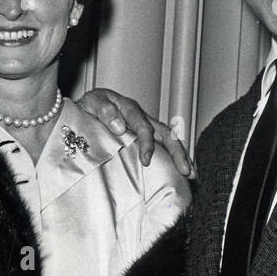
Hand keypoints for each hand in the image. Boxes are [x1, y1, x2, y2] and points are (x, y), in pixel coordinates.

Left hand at [74, 88, 193, 175]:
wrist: (85, 107)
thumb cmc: (89, 105)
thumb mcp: (92, 102)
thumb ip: (104, 111)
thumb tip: (120, 127)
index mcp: (130, 110)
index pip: (144, 127)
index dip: (147, 144)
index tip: (146, 160)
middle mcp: (141, 118)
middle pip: (165, 133)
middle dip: (177, 152)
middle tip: (185, 170)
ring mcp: (144, 127)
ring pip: (168, 139)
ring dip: (180, 156)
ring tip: (190, 173)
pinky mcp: (142, 137)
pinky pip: (161, 145)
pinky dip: (171, 158)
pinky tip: (178, 172)